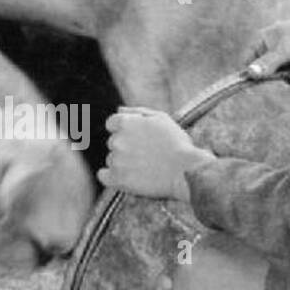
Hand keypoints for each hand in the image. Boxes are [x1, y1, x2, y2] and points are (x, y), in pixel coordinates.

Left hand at [98, 107, 215, 201]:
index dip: (125, 131)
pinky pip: (104, 176)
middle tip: (147, 156)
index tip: (138, 140)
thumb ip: (137, 112)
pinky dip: (112, 177)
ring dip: (123, 163)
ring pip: (112, 160)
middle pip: (113, 143)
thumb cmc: (177, 143)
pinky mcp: (118, 179)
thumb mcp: (161, 119)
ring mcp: (116, 160)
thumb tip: (118, 110)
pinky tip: (126, 178)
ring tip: (146, 168)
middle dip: (126, 148)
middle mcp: (117, 140)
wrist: (186, 171)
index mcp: (125, 123)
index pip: (112, 124)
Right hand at [249, 10, 289, 75]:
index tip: (256, 81)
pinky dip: (289, 77)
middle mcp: (270, 46)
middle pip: (261, 68)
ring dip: (280, 77)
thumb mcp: (283, 52)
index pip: (248, 60)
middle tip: (280, 75)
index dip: (251, 71)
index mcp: (263, 38)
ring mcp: (282, 54)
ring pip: (273, 73)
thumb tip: (249, 74)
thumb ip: (266, 64)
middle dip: (268, 75)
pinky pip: (285, 74)